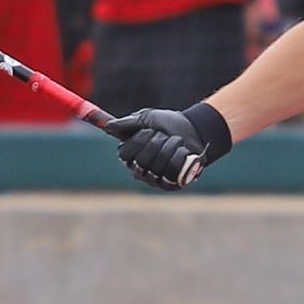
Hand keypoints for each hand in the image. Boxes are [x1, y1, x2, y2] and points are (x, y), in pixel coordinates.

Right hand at [103, 103, 232, 190]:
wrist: (196, 131)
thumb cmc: (169, 124)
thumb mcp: (148, 118)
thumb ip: (127, 123)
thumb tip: (107, 126)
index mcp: (131, 156)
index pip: (124, 154)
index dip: (138, 141)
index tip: (148, 130)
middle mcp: (140, 171)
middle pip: (142, 160)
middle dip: (156, 142)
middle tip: (164, 134)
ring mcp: (156, 180)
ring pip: (159, 165)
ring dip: (171, 146)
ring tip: (177, 140)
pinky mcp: (172, 185)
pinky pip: (174, 171)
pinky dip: (181, 155)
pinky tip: (185, 151)